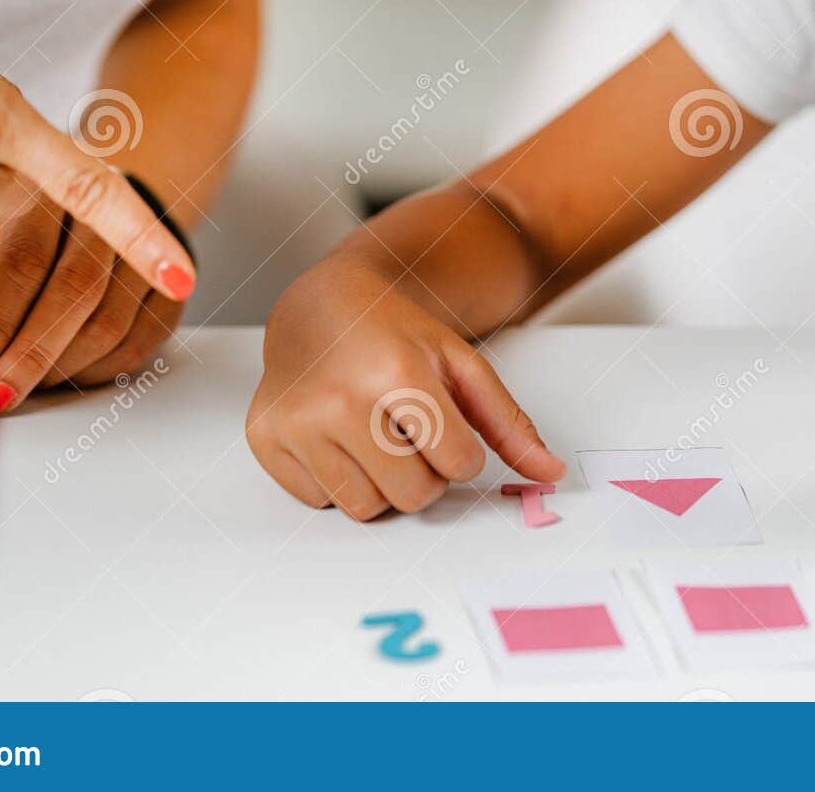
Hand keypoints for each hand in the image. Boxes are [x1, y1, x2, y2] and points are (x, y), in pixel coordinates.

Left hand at [0, 196, 182, 410]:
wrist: (73, 224)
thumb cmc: (1, 245)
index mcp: (38, 192)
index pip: (24, 261)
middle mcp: (98, 216)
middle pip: (76, 290)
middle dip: (31, 354)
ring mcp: (141, 254)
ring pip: (110, 322)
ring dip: (61, 367)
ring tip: (24, 382)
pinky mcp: (165, 292)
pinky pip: (138, 343)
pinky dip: (96, 372)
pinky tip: (64, 372)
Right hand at [246, 255, 565, 520]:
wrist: (323, 306)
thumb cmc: (396, 334)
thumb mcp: (462, 365)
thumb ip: (509, 423)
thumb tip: (550, 474)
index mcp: (397, 375)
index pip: (458, 465)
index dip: (460, 450)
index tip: (442, 422)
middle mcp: (339, 401)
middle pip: (413, 497)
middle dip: (423, 472)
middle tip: (407, 430)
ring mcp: (296, 422)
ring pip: (365, 508)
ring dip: (381, 482)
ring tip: (373, 434)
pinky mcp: (265, 439)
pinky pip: (321, 501)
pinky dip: (337, 479)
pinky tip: (337, 435)